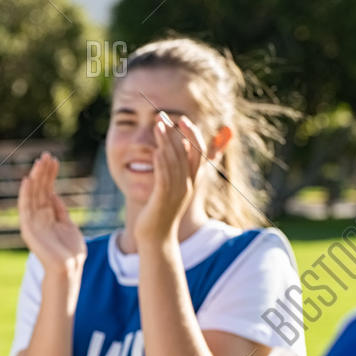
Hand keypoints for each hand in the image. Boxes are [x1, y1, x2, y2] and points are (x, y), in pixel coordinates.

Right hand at [18, 153, 85, 274]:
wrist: (69, 268)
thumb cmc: (70, 251)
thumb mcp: (68, 225)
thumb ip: (60, 210)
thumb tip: (54, 193)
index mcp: (48, 215)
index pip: (48, 190)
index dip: (50, 175)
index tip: (54, 160)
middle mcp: (39, 216)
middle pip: (40, 190)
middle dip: (43, 172)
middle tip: (47, 155)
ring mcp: (33, 222)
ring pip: (33, 195)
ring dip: (35, 178)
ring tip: (39, 162)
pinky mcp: (29, 229)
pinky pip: (25, 208)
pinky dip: (25, 194)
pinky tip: (27, 180)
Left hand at [135, 113, 203, 246]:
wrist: (157, 239)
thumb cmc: (162, 212)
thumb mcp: (173, 189)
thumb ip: (177, 170)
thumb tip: (177, 150)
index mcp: (192, 181)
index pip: (198, 152)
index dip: (192, 135)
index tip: (182, 119)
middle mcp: (187, 185)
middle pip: (186, 153)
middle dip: (177, 133)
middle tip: (165, 116)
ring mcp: (177, 193)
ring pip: (175, 162)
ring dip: (166, 142)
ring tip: (158, 125)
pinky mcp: (163, 200)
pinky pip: (164, 178)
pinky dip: (162, 163)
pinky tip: (157, 151)